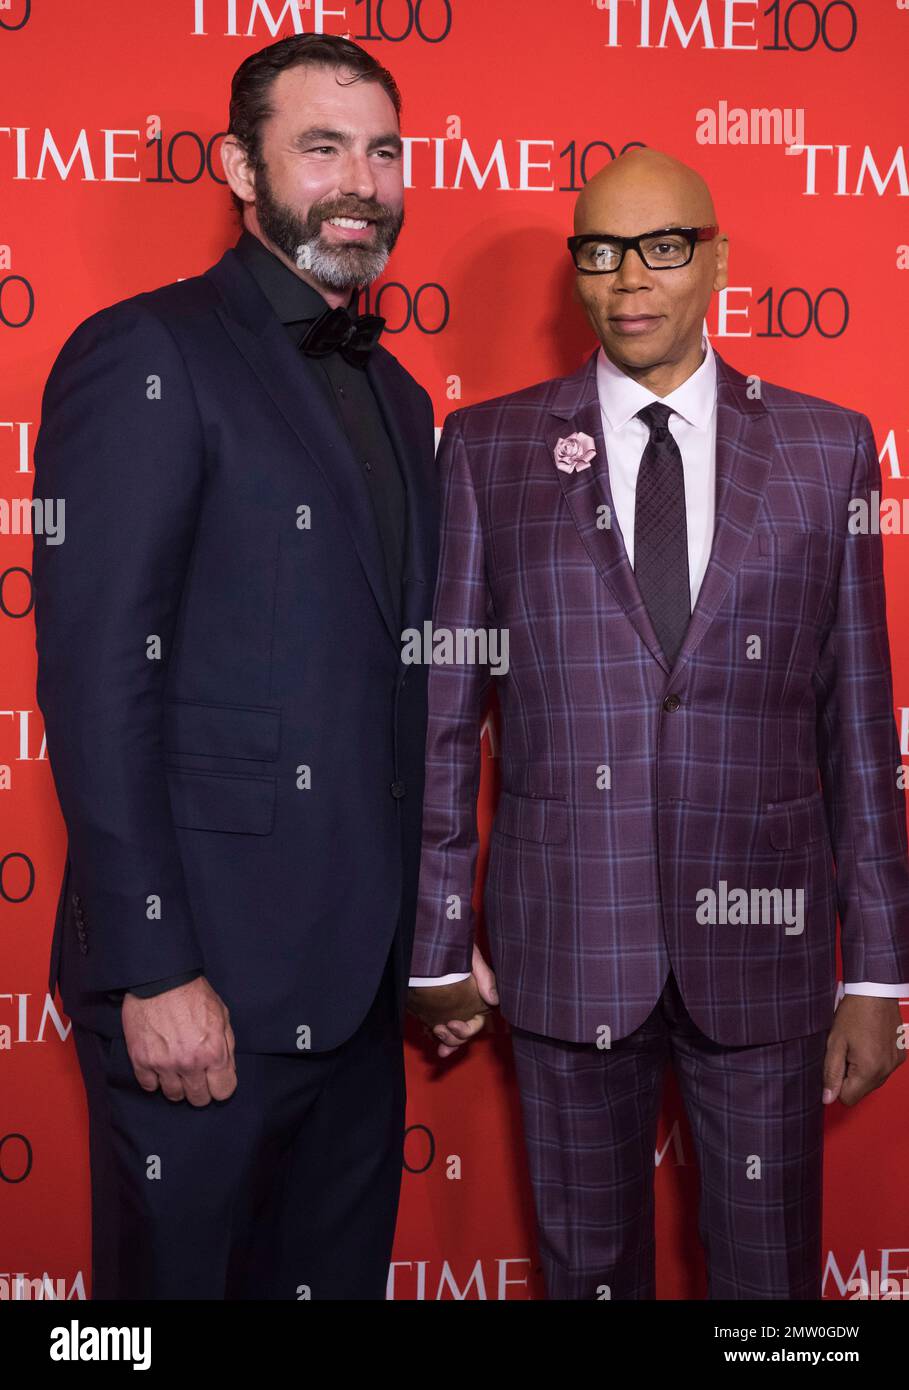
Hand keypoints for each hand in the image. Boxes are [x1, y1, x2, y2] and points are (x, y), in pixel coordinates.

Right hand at [121, 975, 236, 1105]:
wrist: (161, 979)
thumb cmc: (194, 994)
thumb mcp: (222, 1015)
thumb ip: (227, 1046)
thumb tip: (227, 1070)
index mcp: (213, 1052)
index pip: (223, 1092)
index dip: (221, 1086)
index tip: (216, 1080)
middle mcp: (190, 1063)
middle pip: (199, 1099)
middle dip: (200, 1089)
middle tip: (196, 1075)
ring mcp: (163, 1064)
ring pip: (174, 1096)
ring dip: (177, 1085)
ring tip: (177, 1069)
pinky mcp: (141, 1060)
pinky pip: (149, 1086)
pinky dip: (154, 1079)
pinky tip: (159, 1066)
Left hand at [407, 945, 498, 1058]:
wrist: (438, 935)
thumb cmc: (458, 944)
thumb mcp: (473, 956)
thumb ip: (486, 977)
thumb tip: (494, 1000)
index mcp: (478, 997)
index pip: (477, 1022)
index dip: (467, 1030)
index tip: (452, 1023)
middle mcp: (466, 1005)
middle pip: (464, 1032)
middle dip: (454, 1038)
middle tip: (440, 1028)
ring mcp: (451, 1007)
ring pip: (452, 1033)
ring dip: (446, 1040)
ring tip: (435, 1032)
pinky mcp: (435, 1006)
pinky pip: (438, 1026)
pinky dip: (436, 1036)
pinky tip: (431, 1038)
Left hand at [823, 994, 905, 1106]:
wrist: (875, 992)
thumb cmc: (853, 1014)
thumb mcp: (835, 1042)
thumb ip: (831, 1073)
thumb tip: (827, 1099)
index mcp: (869, 1070)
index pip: (848, 1099)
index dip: (837, 1084)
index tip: (836, 1064)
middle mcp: (886, 1071)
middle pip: (862, 1091)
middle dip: (850, 1077)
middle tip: (845, 1052)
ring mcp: (895, 1064)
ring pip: (872, 1082)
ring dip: (862, 1070)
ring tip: (857, 1046)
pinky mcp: (900, 1056)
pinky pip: (883, 1070)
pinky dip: (874, 1063)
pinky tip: (868, 1044)